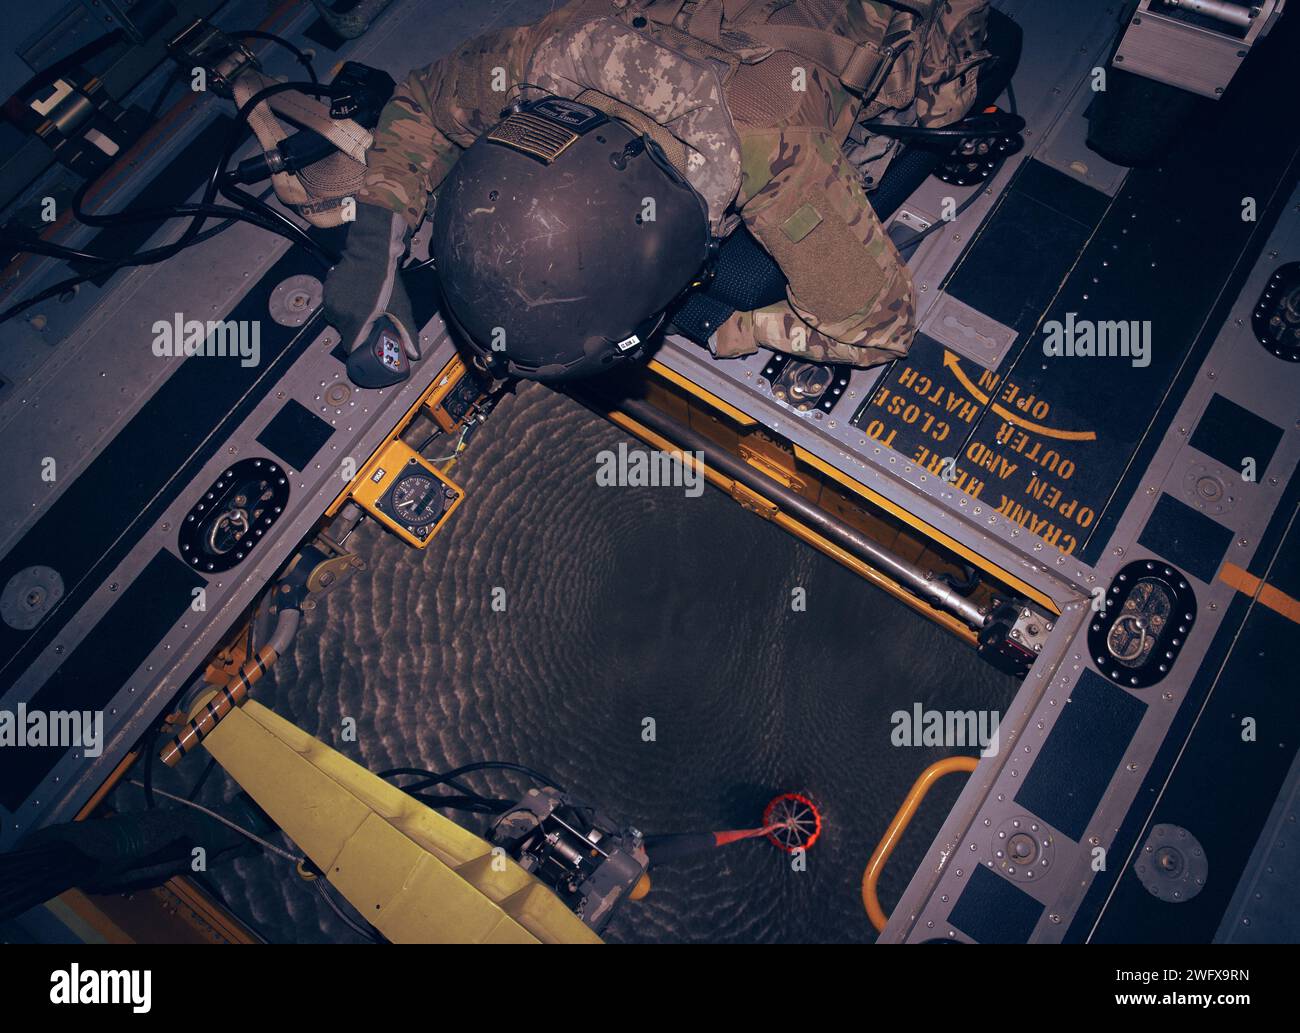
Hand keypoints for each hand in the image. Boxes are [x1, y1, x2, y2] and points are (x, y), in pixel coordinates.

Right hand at [321, 202, 420, 359]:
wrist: (371, 252)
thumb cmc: (387, 280)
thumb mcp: (401, 308)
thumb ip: (406, 333)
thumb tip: (414, 354)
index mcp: (357, 320)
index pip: (352, 348)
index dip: (362, 349)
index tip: (369, 346)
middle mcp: (340, 313)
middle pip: (346, 334)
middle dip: (359, 331)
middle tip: (371, 321)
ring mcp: (331, 302)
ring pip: (338, 321)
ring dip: (350, 319)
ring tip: (364, 306)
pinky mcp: (326, 292)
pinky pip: (333, 308)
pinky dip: (342, 307)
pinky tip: (355, 298)